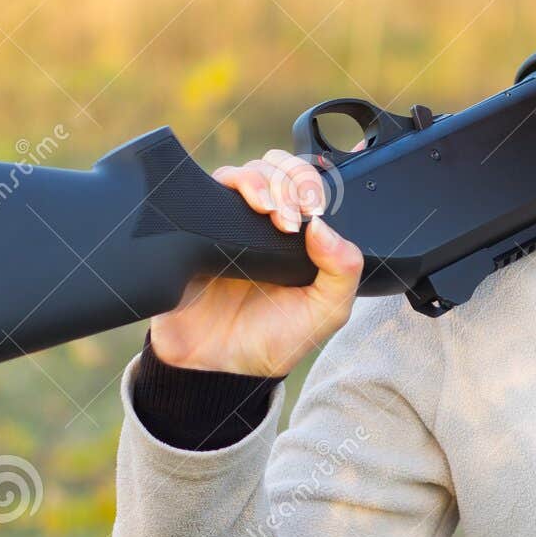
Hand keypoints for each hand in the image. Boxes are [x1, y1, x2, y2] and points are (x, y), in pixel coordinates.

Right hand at [147, 144, 365, 376]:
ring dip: (260, 181)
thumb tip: (325, 228)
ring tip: (270, 211)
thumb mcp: (325, 312)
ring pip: (241, 172)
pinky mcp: (193, 230)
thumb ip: (343, 272)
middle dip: (288, 178)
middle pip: (274, 166)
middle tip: (293, 214)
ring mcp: (225, 223)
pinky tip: (238, 212)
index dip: (311, 184)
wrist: (218, 370)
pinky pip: (201, 192)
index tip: (314, 209)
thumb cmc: (271, 340)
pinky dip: (223, 189)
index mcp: (295, 234)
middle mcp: (259, 222)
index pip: (305, 183)